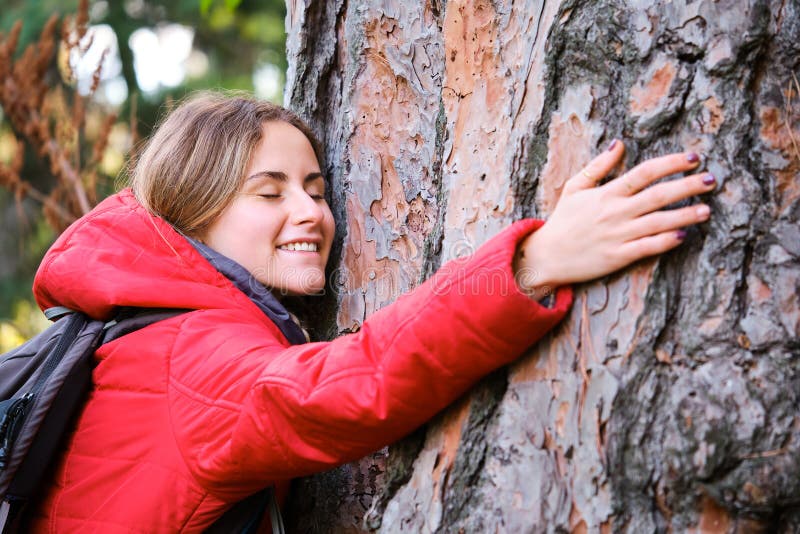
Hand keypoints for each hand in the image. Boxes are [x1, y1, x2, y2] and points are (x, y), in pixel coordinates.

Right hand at [514, 139, 714, 292]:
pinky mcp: (618, 256)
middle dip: (688, 186)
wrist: (546, 256)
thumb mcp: (574, 188)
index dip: (671, 163)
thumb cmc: (562, 221)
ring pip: (659, 221)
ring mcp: (618, 235)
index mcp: (607, 193)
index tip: (693, 158)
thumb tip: (619, 143)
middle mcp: (615, 212)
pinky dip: (666, 241)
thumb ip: (598, 166)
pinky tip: (683, 235)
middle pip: (658, 195)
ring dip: (685, 215)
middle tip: (711, 180)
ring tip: (707, 210)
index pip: (644, 172)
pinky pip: (647, 247)